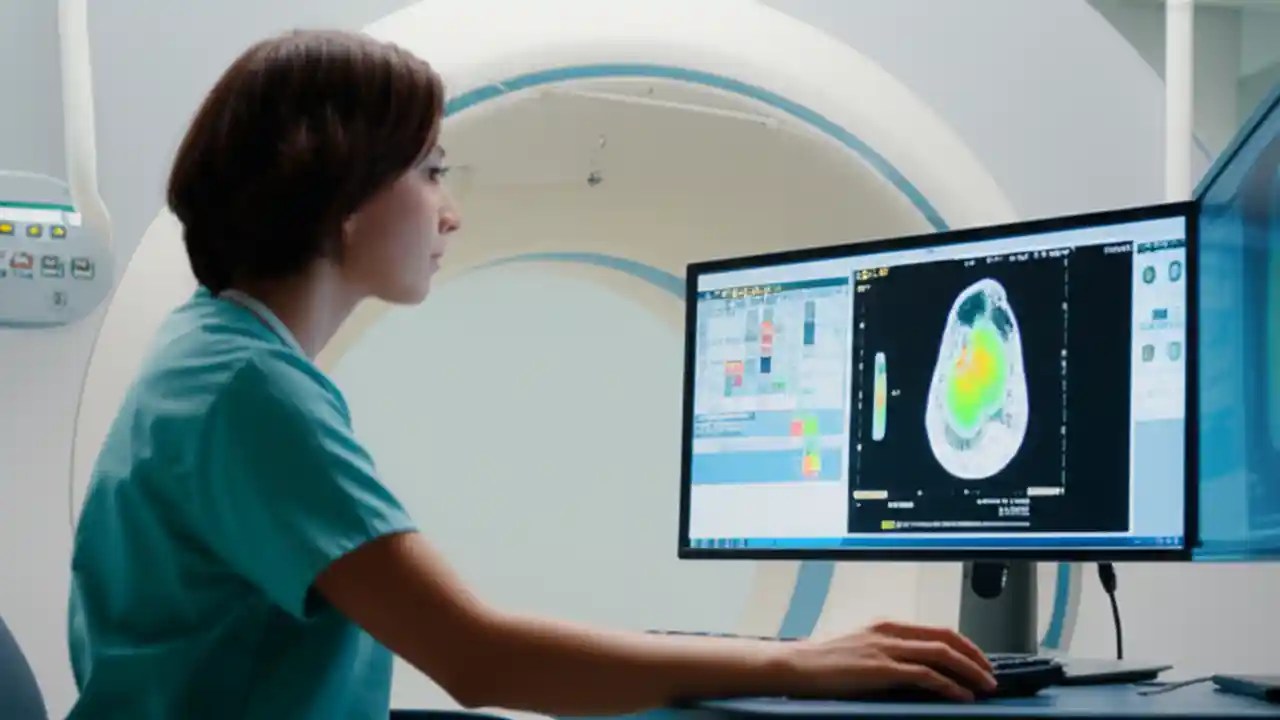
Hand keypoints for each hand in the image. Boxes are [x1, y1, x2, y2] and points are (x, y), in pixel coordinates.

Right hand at [784, 620, 996, 701]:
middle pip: (946, 637)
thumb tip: (916, 671)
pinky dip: (949, 686)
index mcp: (886, 626)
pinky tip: (960, 696)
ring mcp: (886, 649)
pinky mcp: (881, 669)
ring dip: (969, 671)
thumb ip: (888, 654)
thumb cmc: (822, 662)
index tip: (978, 660)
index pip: (936, 630)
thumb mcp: (860, 650)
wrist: (796, 666)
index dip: (963, 644)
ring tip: (984, 686)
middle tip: (990, 674)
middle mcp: (890, 632)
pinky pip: (926, 675)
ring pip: (941, 654)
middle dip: (974, 656)